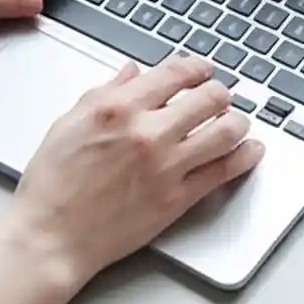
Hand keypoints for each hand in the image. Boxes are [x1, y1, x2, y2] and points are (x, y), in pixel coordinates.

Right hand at [3, 56, 265, 286]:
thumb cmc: (52, 185)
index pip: (175, 73)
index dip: (196, 67)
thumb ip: (105, 93)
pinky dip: (245, 158)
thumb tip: (131, 73)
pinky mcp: (177, 198)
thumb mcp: (69, 123)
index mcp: (119, 108)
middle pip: (209, 98)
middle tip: (220, 97)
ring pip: (225, 132)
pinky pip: (223, 172)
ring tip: (237, 122)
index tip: (202, 70)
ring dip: (238, 122)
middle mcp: (147, 133)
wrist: (51, 236)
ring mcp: (166, 166)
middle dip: (219, 93)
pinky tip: (251, 151)